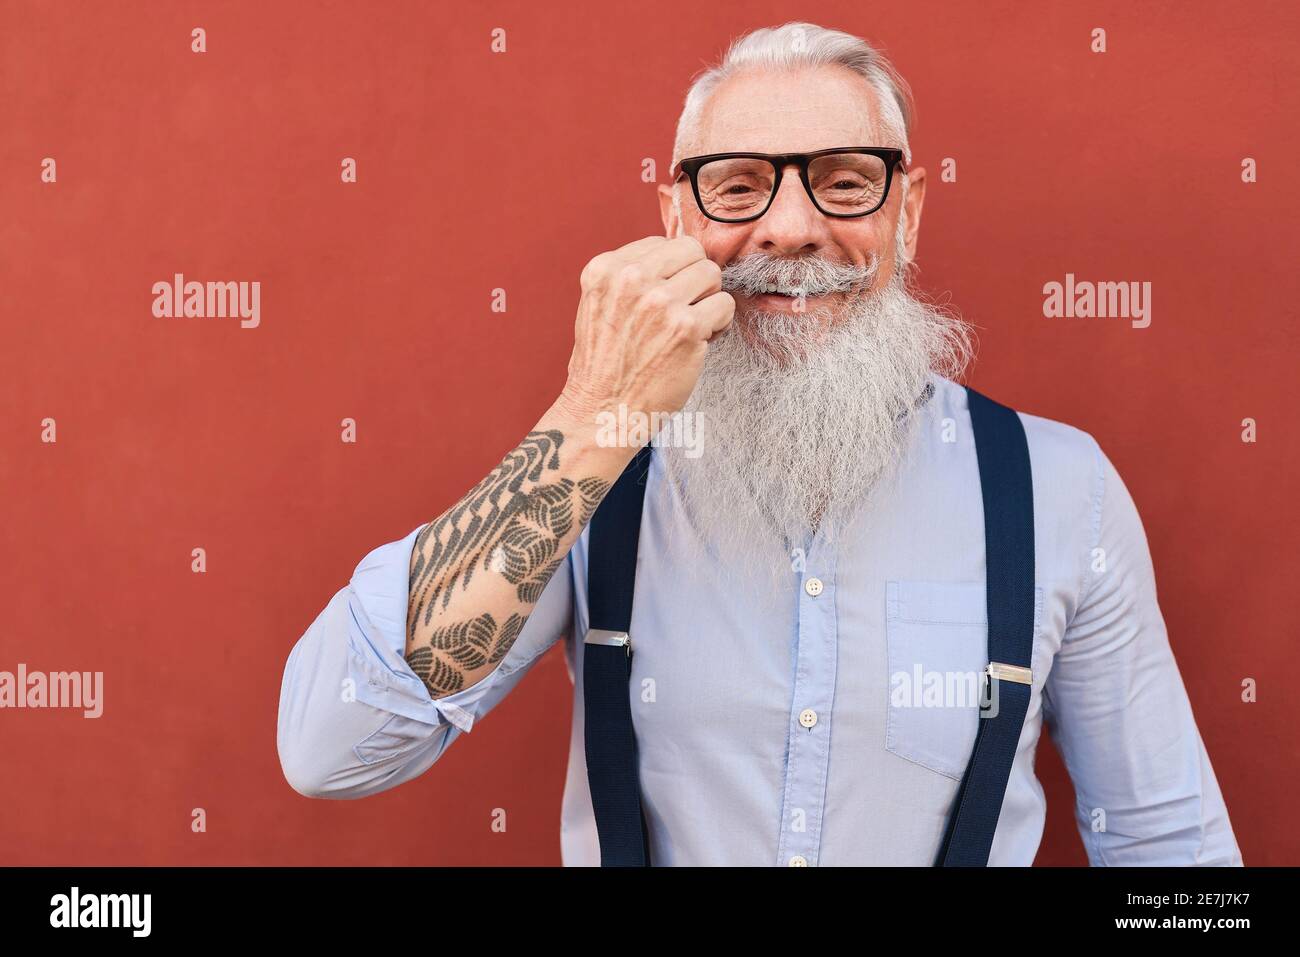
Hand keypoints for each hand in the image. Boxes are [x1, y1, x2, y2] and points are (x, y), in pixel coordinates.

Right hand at [559, 235, 733, 419]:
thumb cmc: (604, 365)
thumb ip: (628, 278)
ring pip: (711, 273)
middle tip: (683, 308)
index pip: (661, 243)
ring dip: (708, 300)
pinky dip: (718, 325)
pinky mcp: (686, 328)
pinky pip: (724, 305)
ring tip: (689, 326)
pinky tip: (698, 342)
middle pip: (691, 250)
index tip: (662, 298)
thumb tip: (673, 258)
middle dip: (694, 279)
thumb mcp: (599, 305)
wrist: (602, 412)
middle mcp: (630, 279)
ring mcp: (659, 302)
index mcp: (605, 269)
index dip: (670, 271)